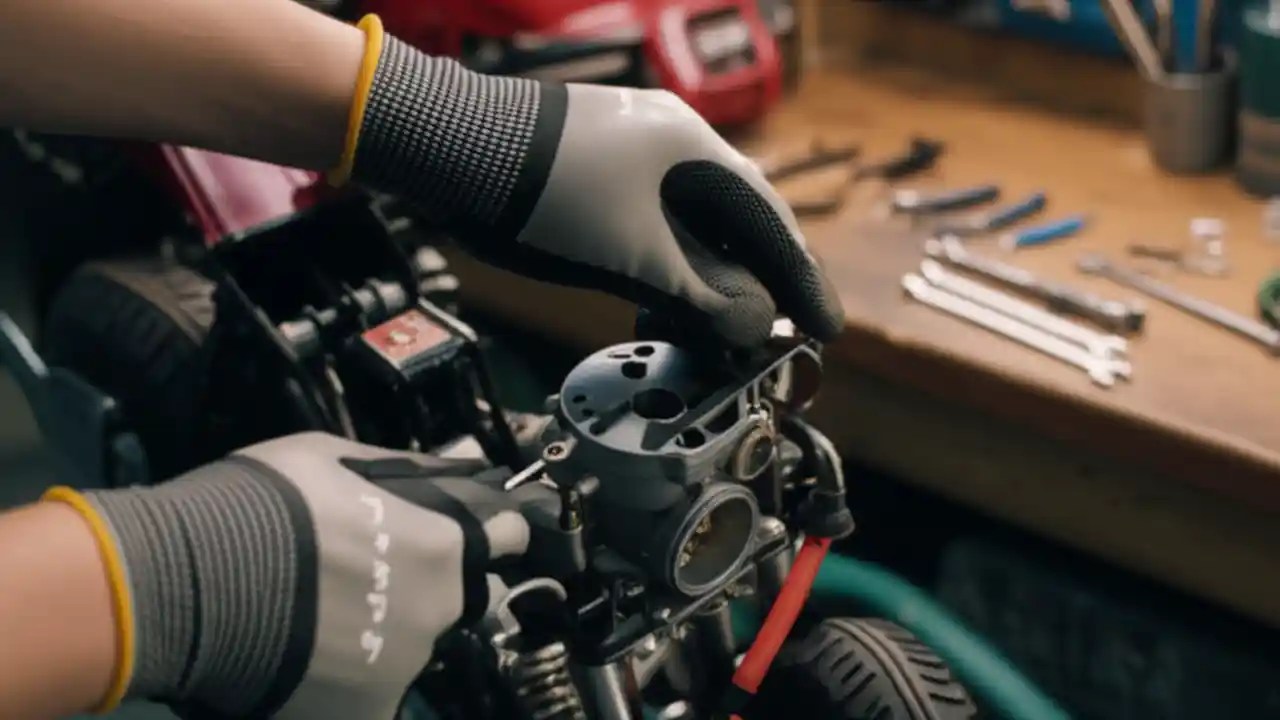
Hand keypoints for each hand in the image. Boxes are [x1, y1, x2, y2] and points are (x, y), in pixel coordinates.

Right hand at [63, 432, 526, 719]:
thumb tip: (451, 468)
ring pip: (413, 646)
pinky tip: (313, 662)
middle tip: (370, 574)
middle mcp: (438, 612)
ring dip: (388, 632)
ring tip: (325, 620)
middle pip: (458, 597)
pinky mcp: (364, 713)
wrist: (185, 580)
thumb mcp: (335, 457)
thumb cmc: (263, 503)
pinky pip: (374, 695)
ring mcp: (401, 669)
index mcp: (442, 546)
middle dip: (429, 584)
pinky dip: (352, 681)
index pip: (507, 537)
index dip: (498, 530)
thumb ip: (401, 470)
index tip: (486, 530)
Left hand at [347, 23, 843, 348]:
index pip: (768, 221)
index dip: (800, 280)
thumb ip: (701, 295)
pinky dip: (664, 280)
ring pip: (690, 236)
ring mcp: (630, 165)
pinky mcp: (595, 187)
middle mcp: (670, 150)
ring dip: (706, 291)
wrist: (448, 152)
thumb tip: (755, 328)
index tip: (824, 328)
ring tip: (717, 344)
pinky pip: (651, 237)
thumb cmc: (545, 195)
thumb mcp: (633, 255)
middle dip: (754, 290)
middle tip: (773, 342)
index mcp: (692, 151)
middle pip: (732, 228)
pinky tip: (662, 317)